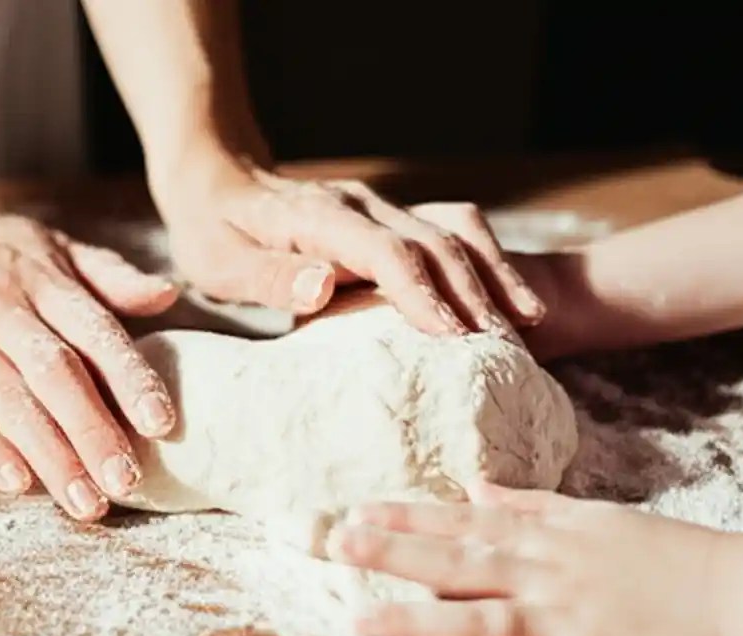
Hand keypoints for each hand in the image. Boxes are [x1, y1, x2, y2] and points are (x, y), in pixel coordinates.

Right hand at [0, 199, 179, 521]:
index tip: (162, 424)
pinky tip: (17, 483)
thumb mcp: (52, 245)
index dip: (130, 378)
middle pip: (57, 376)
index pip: (96, 333)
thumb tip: (170, 294)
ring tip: (85, 503)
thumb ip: (112, 276)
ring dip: (50, 457)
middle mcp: (6, 311)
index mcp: (47, 282)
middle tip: (127, 483)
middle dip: (94, 432)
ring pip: (11, 403)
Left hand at [152, 156, 545, 336]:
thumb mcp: (221, 264)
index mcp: (320, 218)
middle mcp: (360, 204)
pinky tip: (510, 297)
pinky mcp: (390, 217)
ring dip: (491, 277)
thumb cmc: (214, 233)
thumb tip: (322, 286)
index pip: (385, 253)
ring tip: (528, 323)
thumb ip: (270, 277)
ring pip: (451, 235)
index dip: (422, 294)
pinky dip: (485, 263)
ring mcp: (380, 206)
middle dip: (472, 294)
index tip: (452, 336)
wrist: (218, 180)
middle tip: (503, 348)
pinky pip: (450, 232)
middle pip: (431, 244)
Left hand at [325, 486, 733, 635]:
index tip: (355, 511)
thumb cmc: (666, 554)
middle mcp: (545, 571)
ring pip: (480, 617)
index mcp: (544, 536)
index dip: (406, 518)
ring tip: (362, 624)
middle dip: (394, 553)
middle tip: (337, 544)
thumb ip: (529, 505)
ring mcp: (565, 616)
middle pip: (457, 561)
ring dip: (419, 621)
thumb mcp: (591, 517)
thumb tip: (474, 487)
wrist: (739, 594)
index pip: (461, 523)